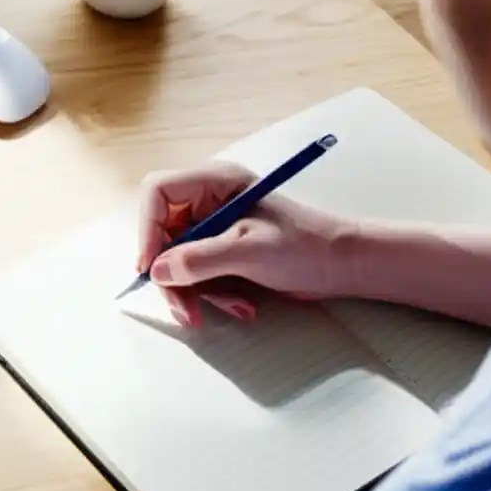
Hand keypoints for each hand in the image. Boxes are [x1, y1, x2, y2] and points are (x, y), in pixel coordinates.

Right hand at [137, 161, 356, 326]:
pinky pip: (196, 274)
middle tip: (184, 308)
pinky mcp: (221, 251)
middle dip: (173, 274)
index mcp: (214, 183)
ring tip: (231, 308)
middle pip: (162, 233)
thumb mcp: (251, 252)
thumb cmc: (307, 247)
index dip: (148, 229)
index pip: (157, 194)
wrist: (343, 265)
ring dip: (195, 292)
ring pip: (176, 260)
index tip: (152, 267)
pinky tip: (242, 304)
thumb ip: (201, 259)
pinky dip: (212, 295)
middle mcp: (208, 201)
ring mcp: (213, 227)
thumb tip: (157, 271)